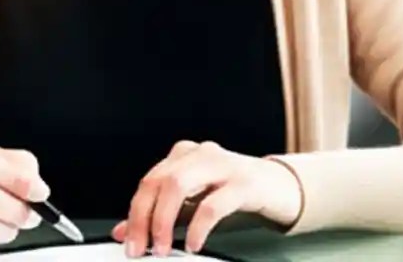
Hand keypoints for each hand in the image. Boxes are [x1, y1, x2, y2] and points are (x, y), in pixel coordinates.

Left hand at [111, 141, 302, 256]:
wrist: (279, 186)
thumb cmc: (233, 190)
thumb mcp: (193, 203)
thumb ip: (160, 214)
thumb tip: (123, 231)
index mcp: (184, 155)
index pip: (149, 181)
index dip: (135, 213)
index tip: (129, 242)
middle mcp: (201, 154)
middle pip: (160, 181)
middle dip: (145, 218)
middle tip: (143, 248)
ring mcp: (223, 165)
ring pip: (179, 185)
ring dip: (164, 220)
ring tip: (163, 246)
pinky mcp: (245, 182)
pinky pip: (214, 204)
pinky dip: (198, 227)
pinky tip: (193, 243)